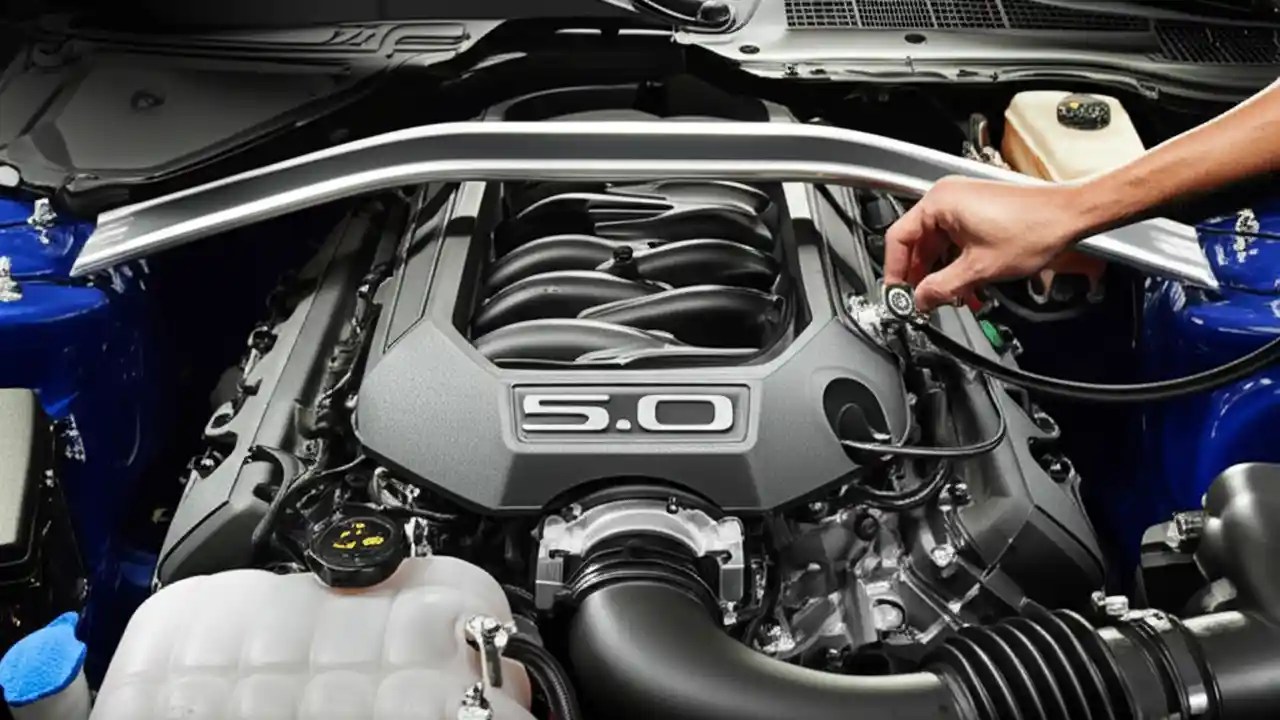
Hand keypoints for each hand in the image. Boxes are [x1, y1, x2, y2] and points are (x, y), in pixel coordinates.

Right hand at [883, 177, 1083, 311]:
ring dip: (941, 275)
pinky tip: (965, 287)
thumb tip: (919, 301)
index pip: (898, 239)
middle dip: (920, 277)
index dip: (895, 271)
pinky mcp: (978, 213)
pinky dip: (956, 265)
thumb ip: (941, 288)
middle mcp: (948, 199)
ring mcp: (963, 204)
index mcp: (940, 203)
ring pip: (937, 246)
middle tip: (921, 302)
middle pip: (917, 243)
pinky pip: (955, 242)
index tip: (897, 294)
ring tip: (948, 299)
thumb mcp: (979, 269)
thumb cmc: (1034, 229)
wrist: (1071, 217)